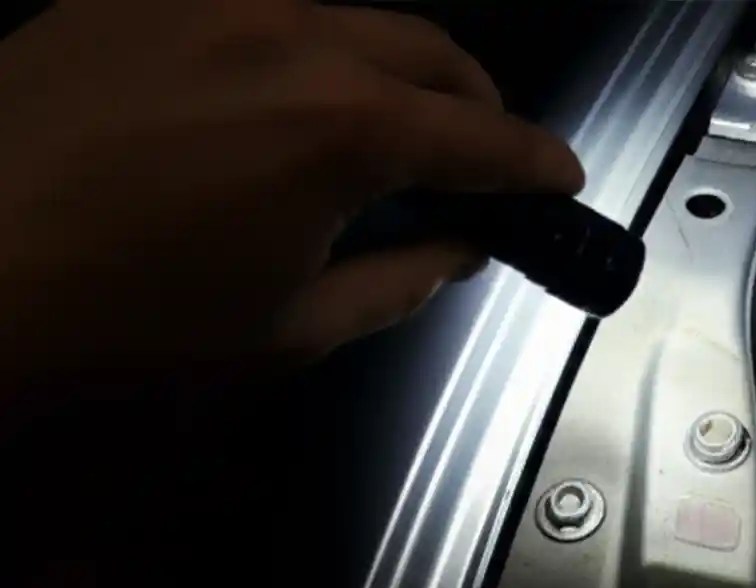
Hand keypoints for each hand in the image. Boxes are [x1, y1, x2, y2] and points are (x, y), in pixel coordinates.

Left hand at [0, 0, 583, 385]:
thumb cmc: (133, 320)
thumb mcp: (292, 326)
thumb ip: (403, 278)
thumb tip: (462, 248)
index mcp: (346, 127)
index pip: (484, 140)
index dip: (538, 164)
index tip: (562, 180)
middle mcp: (297, 32)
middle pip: (436, 54)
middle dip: (476, 111)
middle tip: (478, 163)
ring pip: (356, 18)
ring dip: (397, 73)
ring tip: (384, 130)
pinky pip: (266, 8)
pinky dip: (308, 51)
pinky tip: (281, 97)